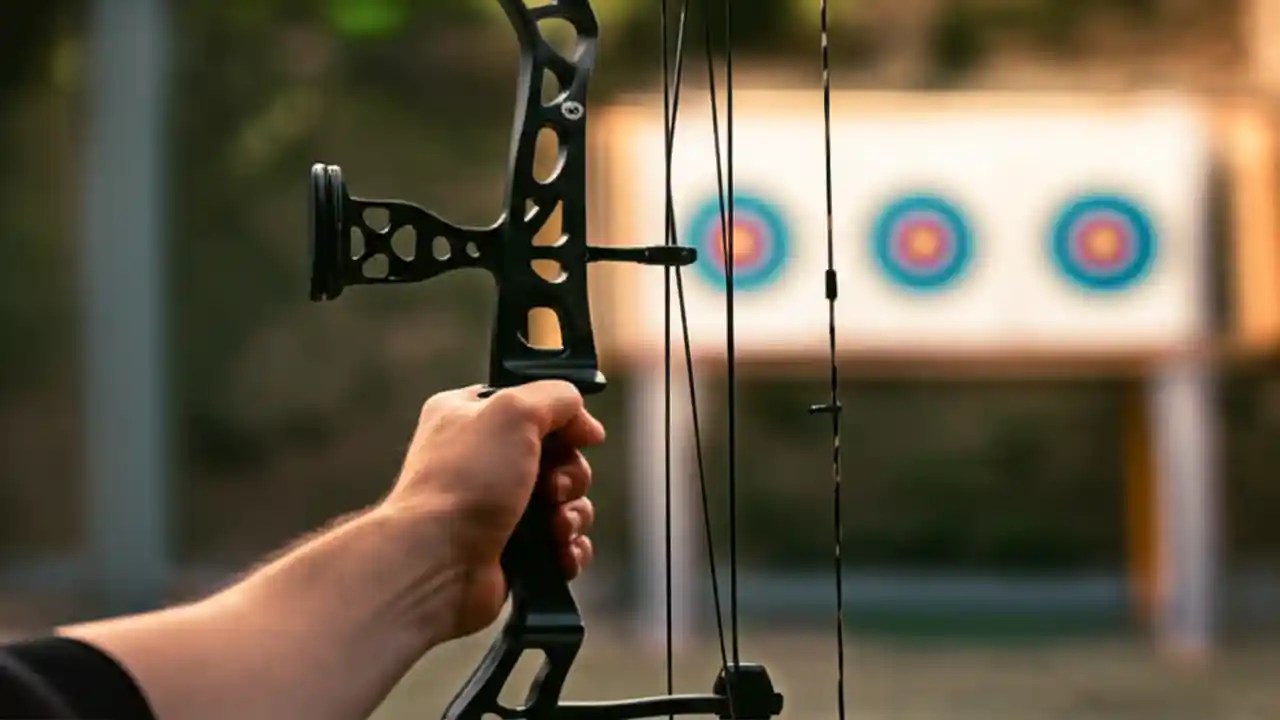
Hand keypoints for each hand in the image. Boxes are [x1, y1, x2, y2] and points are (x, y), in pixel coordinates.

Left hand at [382, 381, 605, 639]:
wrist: (438, 563)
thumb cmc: (464, 482)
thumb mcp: (513, 411)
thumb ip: (554, 395)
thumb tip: (579, 416)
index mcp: (469, 416)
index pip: (534, 406)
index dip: (566, 420)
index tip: (585, 436)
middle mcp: (481, 460)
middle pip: (559, 457)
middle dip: (570, 475)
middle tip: (552, 489)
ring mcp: (495, 507)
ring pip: (565, 502)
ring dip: (573, 514)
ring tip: (555, 528)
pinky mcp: (510, 549)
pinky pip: (560, 543)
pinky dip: (567, 548)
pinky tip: (559, 552)